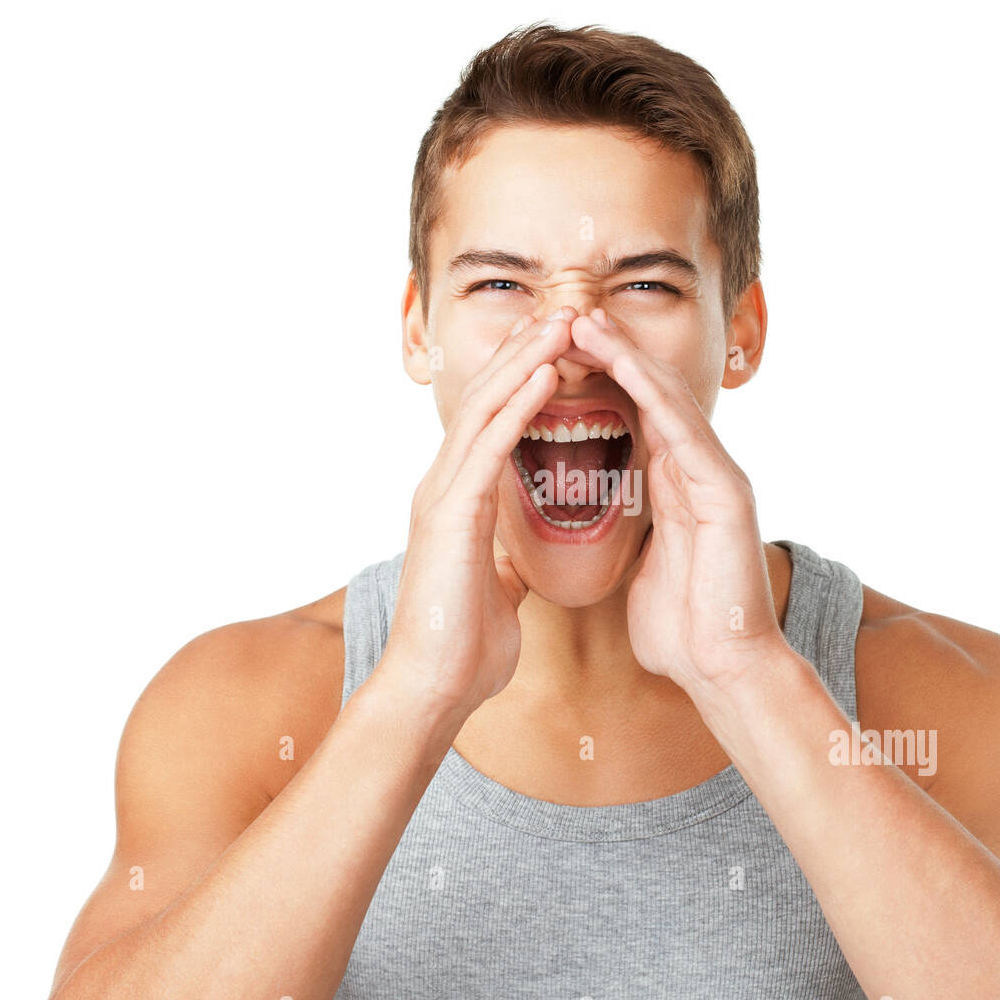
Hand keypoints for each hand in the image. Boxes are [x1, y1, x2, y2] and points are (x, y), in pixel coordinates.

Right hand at [371, 310, 572, 734]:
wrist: (432, 688)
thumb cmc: (463, 644)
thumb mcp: (494, 588)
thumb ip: (500, 560)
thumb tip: (515, 557)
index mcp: (457, 499)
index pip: (492, 422)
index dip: (523, 379)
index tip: (561, 347)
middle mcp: (443, 485)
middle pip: (486, 398)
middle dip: (526, 351)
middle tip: (566, 311)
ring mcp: (441, 496)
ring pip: (484, 408)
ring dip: (525, 360)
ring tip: (562, 322)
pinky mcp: (451, 514)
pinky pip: (489, 447)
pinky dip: (518, 406)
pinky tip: (546, 375)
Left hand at [570, 308, 790, 703]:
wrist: (722, 670)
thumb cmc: (683, 629)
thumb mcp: (638, 567)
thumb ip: (629, 534)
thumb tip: (601, 529)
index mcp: (674, 486)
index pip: (632, 414)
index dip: (595, 377)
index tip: (552, 350)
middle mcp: (698, 470)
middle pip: (648, 393)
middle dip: (606, 351)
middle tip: (563, 312)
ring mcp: (717, 477)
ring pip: (667, 398)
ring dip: (624, 354)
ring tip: (583, 318)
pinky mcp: (727, 492)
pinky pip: (685, 430)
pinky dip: (652, 392)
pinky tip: (622, 362)